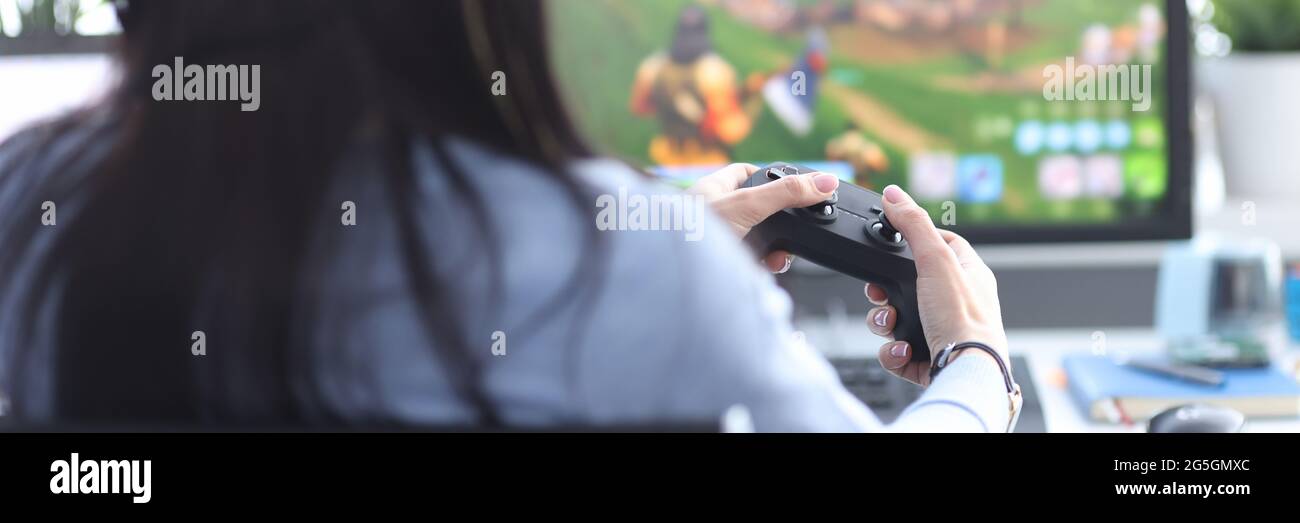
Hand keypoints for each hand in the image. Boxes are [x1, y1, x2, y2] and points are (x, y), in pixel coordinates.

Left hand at [690, 163, 839, 272]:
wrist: (664, 275)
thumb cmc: (690, 233)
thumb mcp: (746, 206)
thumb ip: (786, 193)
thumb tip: (825, 181)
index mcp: (714, 189)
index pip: (747, 174)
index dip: (772, 179)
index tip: (796, 189)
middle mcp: (713, 213)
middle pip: (757, 212)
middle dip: (778, 226)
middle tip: (791, 236)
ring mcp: (715, 242)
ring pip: (754, 242)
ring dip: (770, 252)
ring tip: (774, 260)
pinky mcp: (719, 267)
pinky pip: (747, 265)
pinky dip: (759, 269)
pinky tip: (762, 272)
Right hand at [865, 185, 1008, 385]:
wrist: (967, 372)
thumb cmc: (964, 319)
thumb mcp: (935, 260)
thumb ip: (913, 224)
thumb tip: (894, 194)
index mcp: (969, 275)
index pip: (942, 245)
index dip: (916, 241)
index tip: (894, 243)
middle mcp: (959, 303)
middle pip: (909, 285)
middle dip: (886, 292)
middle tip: (880, 294)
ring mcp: (944, 332)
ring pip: (898, 319)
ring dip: (884, 322)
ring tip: (890, 325)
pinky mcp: (930, 359)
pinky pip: (899, 351)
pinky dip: (893, 352)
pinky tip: (901, 351)